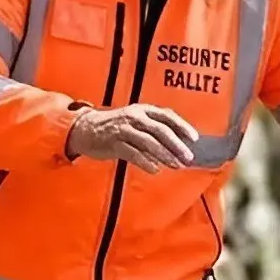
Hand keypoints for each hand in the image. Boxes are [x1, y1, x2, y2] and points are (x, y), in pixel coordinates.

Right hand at [67, 105, 198, 171]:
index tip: (194, 139)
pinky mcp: (113, 142)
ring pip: (149, 142)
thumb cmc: (116, 127)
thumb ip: (155, 129)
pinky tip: (155, 169)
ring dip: (165, 155)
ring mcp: (123, 129)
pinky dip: (146, 162)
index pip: (167, 116)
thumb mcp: (136, 121)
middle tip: (188, 157)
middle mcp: (134, 116)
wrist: (85, 129)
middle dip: (177, 145)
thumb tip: (179, 145)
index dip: (182, 126)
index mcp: (143, 110)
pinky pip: (133, 153)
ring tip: (176, 165)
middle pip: (160, 130)